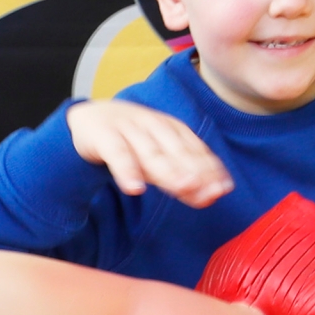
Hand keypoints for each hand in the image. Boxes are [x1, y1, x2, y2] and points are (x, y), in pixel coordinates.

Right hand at [65, 99, 232, 207]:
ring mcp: (130, 129)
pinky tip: (135, 188)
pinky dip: (127, 170)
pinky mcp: (105, 136)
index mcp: (172, 129)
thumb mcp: (157, 158)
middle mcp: (155, 126)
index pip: (195, 150)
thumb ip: (180, 176)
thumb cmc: (131, 142)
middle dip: (197, 171)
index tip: (224, 189)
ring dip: (169, 171)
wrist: (89, 118)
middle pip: (178, 152)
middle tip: (212, 191)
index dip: (211, 169)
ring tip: (184, 187)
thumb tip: (211, 197)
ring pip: (152, 153)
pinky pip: (117, 154)